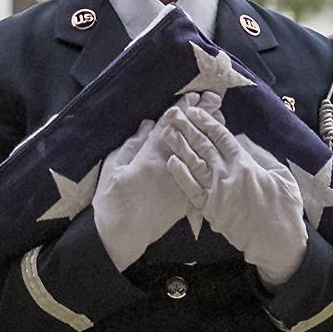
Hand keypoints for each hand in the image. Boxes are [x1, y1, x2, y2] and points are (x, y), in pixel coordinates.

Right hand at [91, 111, 209, 269]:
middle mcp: (170, 167)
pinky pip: (203, 176)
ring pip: (201, 153)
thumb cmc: (111, 201)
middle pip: (190, 136)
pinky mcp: (187, 199)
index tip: (191, 96)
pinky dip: (211, 160)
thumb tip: (148, 125)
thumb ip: (132, 144)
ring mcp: (181, 184)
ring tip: (221, 116)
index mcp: (149, 158)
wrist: (122, 235)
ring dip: (211, 133)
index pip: (168, 127)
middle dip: (202, 115)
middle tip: (214, 98)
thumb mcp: (113, 168)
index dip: (181, 110)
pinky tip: (219, 150)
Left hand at [175, 108, 308, 285]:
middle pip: (204, 146)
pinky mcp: (209, 209)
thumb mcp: (281, 174)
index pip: (222, 137)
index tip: (196, 111)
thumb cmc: (284, 206)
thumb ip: (260, 155)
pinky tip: (171, 161)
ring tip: (167, 131)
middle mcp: (228, 175)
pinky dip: (180, 175)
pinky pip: (191, 190)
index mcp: (246, 164)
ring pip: (194, 164)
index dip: (207, 122)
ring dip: (180, 146)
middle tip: (175, 114)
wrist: (276, 239)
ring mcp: (216, 192)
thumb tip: (241, 140)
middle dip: (188, 128)